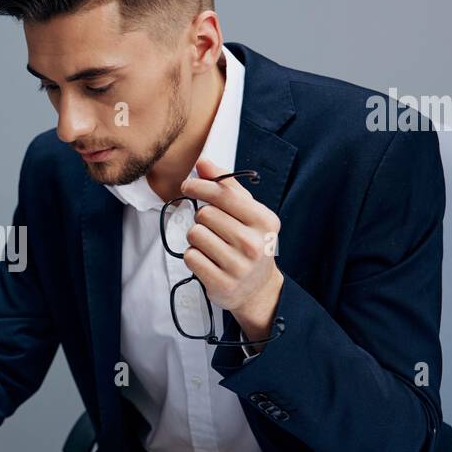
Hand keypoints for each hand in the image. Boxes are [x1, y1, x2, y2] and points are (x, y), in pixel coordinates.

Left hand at [179, 157, 283, 341]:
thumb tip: (203, 162)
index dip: (200, 186)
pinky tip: (208, 261)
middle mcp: (254, 243)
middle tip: (214, 229)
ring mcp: (238, 266)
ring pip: (195, 234)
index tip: (187, 185)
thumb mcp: (248, 213)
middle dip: (202, 218)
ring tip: (212, 246)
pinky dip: (194, 256)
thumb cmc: (249, 242)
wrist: (258, 289)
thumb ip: (227, 186)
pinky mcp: (221, 283)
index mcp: (264, 221)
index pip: (223, 195)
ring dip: (197, 238)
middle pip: (205, 214)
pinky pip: (191, 256)